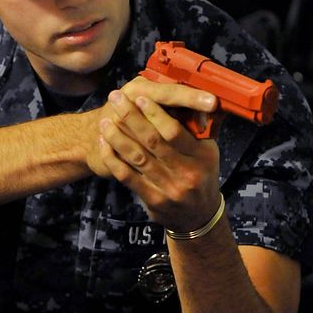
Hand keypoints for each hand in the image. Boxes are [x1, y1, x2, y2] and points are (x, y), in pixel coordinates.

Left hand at [97, 76, 221, 231]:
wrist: (199, 215)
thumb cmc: (201, 173)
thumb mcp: (208, 151)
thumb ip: (196, 127)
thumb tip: (184, 97)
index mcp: (202, 156)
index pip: (174, 131)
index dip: (155, 113)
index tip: (140, 96)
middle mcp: (186, 173)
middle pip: (153, 141)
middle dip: (131, 117)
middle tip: (115, 99)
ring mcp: (169, 189)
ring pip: (137, 158)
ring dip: (117, 137)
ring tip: (104, 121)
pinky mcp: (154, 201)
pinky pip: (128, 177)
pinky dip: (113, 160)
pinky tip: (105, 144)